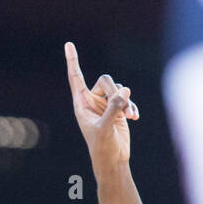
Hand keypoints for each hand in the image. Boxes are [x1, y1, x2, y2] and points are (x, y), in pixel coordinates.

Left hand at [64, 42, 137, 171]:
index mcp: (81, 104)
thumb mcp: (106, 127)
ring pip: (119, 89)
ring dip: (126, 102)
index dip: (73, 61)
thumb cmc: (103, 146)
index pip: (76, 77)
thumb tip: (124, 90)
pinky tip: (134, 118)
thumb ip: (114, 108)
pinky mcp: (117, 109)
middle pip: (105, 80)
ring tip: (129, 117)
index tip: (68, 44)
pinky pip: (127, 98)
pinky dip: (132, 106)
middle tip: (123, 109)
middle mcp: (92, 101)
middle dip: (116, 92)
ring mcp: (105, 104)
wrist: (112, 159)